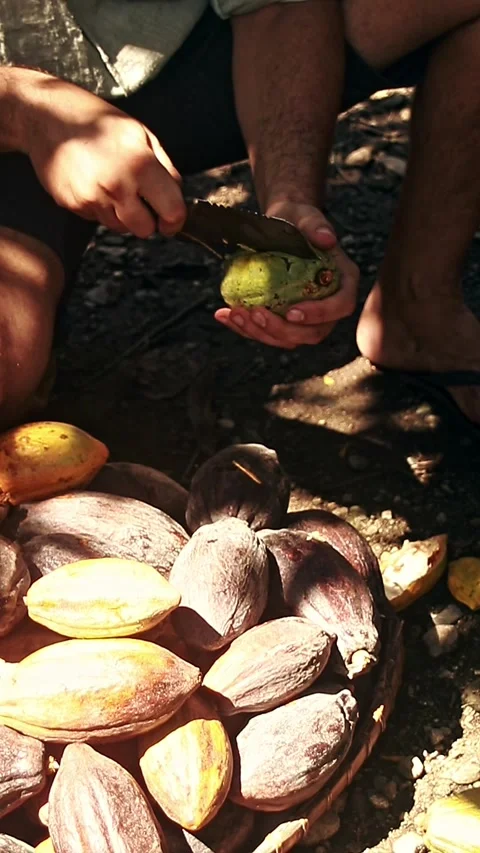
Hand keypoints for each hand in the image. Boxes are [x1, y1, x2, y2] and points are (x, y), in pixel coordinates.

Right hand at [22, 74, 185, 236]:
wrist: (46, 117)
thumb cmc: (96, 120)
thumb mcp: (141, 133)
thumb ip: (165, 167)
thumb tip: (178, 195)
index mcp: (140, 165)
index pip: (172, 212)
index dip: (175, 221)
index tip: (172, 221)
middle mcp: (117, 185)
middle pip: (145, 230)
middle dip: (147, 219)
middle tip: (140, 200)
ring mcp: (93, 198)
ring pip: (121, 228)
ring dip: (122, 214)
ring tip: (112, 184)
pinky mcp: (74, 205)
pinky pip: (98, 219)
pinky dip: (100, 207)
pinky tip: (94, 183)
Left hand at [215, 202, 358, 348]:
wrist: (280, 228)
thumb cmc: (297, 221)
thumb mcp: (305, 217)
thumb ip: (316, 225)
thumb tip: (327, 238)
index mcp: (343, 283)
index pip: (341, 306)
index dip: (319, 314)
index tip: (291, 312)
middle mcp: (330, 307)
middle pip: (313, 333)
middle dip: (281, 330)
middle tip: (255, 313)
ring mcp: (307, 319)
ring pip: (288, 339)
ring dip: (260, 332)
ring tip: (235, 314)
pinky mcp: (284, 322)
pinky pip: (268, 333)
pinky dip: (246, 328)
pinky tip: (225, 315)